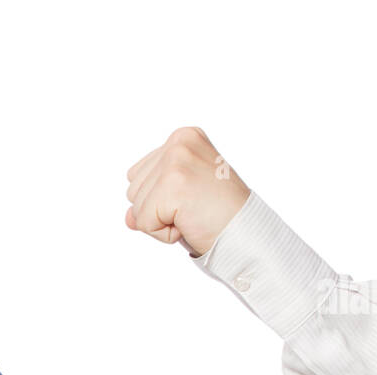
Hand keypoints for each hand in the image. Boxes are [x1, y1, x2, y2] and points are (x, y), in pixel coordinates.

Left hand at [125, 127, 250, 256]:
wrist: (248, 234)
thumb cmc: (221, 216)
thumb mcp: (181, 199)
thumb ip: (151, 199)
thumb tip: (128, 218)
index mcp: (183, 138)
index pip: (139, 175)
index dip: (161, 199)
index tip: (194, 198)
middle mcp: (178, 143)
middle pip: (133, 189)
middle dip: (159, 210)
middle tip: (195, 209)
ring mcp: (175, 162)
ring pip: (136, 206)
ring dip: (162, 222)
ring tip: (193, 214)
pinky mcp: (173, 185)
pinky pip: (144, 222)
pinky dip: (165, 234)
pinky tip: (191, 223)